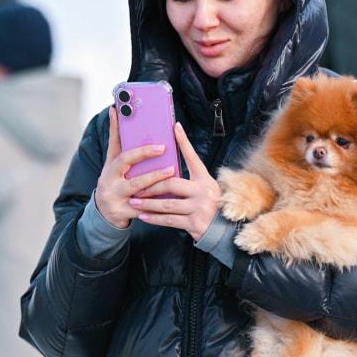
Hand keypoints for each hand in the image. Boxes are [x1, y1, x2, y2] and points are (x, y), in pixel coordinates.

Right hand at [95, 107, 175, 228]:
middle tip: (169, 161)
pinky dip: (157, 206)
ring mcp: (116, 200)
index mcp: (111, 168)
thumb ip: (116, 137)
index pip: (124, 156)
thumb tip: (114, 109)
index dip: (142, 151)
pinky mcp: (123, 214)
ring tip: (173, 176)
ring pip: (140, 194)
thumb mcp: (112, 160)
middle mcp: (111, 183)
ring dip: (157, 186)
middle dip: (151, 170)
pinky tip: (171, 201)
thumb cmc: (113, 179)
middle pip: (131, 175)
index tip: (161, 147)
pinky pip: (144, 210)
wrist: (103, 211)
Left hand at [127, 122, 220, 239]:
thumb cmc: (210, 205)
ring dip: (148, 203)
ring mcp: (199, 208)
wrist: (223, 229)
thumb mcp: (205, 188)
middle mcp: (203, 191)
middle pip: (172, 183)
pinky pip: (169, 220)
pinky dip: (154, 218)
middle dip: (151, 185)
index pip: (193, 157)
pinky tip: (143, 216)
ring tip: (134, 201)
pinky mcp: (194, 223)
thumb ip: (189, 180)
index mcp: (205, 179)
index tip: (175, 127)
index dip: (184, 141)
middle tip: (136, 185)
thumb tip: (166, 170)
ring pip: (167, 204)